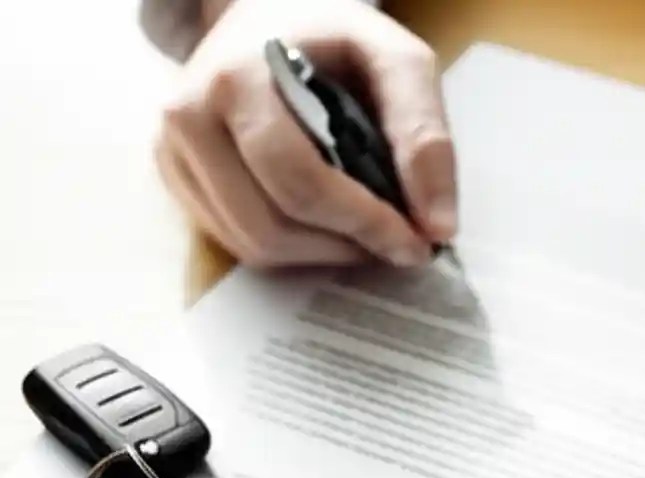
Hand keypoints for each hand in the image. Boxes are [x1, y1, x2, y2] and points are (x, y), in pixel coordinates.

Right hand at [155, 0, 455, 267]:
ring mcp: (173, 148)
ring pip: (253, 243)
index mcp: (240, 77)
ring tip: (366, 234)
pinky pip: (235, 241)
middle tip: (399, 243)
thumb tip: (438, 224)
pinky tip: (327, 226)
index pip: (300, 178)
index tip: (419, 243)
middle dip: (347, 245)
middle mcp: (191, 114)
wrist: (268, 17)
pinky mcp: (175, 175)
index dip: (364, 223)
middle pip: (273, 223)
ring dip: (322, 254)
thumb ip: (425, 133)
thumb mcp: (396, 61)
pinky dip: (292, 248)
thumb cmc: (335, 40)